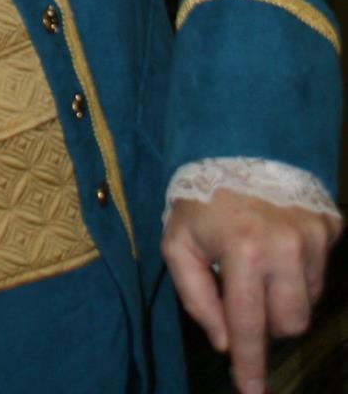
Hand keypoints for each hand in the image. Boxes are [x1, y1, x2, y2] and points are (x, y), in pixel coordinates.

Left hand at [163, 191, 340, 393]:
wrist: (237, 141)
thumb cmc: (202, 197)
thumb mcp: (179, 241)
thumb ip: (195, 295)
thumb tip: (223, 341)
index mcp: (242, 251)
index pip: (249, 326)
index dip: (251, 366)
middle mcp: (285, 247)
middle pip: (290, 324)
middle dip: (267, 319)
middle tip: (244, 290)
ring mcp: (313, 237)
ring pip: (308, 301)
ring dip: (284, 293)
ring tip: (259, 260)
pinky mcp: (330, 226)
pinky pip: (321, 272)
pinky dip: (300, 268)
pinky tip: (279, 242)